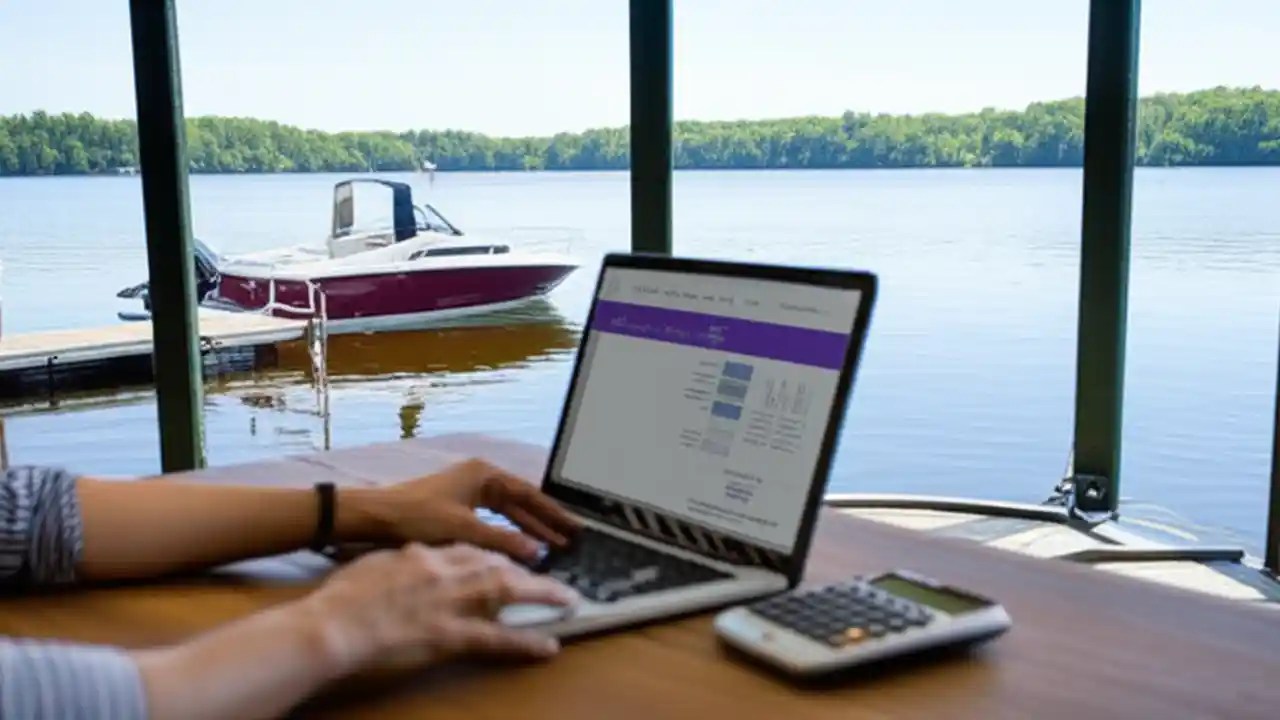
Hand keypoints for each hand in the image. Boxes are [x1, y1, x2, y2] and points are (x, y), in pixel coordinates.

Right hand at [303, 543, 577, 676]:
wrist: (329, 626)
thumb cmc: (337, 603)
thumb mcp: (368, 568)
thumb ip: (393, 565)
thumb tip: (402, 564)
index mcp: (419, 554)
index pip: (465, 548)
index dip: (490, 554)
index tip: (504, 559)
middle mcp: (441, 571)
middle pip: (493, 563)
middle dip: (524, 569)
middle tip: (545, 577)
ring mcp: (449, 602)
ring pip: (507, 590)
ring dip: (542, 594)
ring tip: (566, 600)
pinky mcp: (450, 635)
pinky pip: (498, 638)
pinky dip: (527, 642)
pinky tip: (548, 646)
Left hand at [350, 458, 579, 562]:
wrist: (376, 517)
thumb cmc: (417, 517)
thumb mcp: (464, 530)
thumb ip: (503, 542)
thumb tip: (538, 553)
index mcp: (484, 474)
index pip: (529, 494)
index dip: (554, 513)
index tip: (575, 528)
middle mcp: (480, 477)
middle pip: (522, 501)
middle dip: (545, 522)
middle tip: (571, 540)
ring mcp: (468, 491)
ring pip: (508, 512)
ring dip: (528, 529)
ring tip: (552, 547)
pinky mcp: (457, 506)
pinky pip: (493, 519)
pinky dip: (508, 533)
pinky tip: (519, 547)